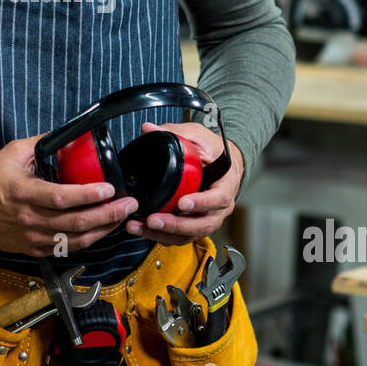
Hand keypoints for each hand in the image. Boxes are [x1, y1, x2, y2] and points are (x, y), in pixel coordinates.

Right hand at [0, 135, 138, 256]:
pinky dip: (87, 240)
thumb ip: (41, 144)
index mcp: (24, 193)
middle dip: (108, 214)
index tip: (109, 189)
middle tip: (128, 204)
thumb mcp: (12, 153)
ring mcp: (33, 238)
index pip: (62, 197)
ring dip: (103, 230)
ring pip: (76, 240)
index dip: (89, 195)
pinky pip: (66, 248)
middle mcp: (30, 219)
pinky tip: (102, 230)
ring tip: (121, 217)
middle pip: (76, 223)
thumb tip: (67, 135)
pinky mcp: (34, 249)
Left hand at [123, 121, 243, 246]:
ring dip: (164, 234)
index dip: (201, 203)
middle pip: (202, 224)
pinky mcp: (193, 226)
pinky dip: (160, 236)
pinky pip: (179, 237)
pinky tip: (142, 229)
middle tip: (154, 220)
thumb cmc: (214, 152)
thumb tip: (148, 128)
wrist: (224, 165)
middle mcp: (219, 208)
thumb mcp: (198, 136)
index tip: (182, 203)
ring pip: (189, 235)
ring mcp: (207, 218)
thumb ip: (175, 132)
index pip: (218, 198)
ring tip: (140, 226)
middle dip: (176, 225)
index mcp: (225, 185)